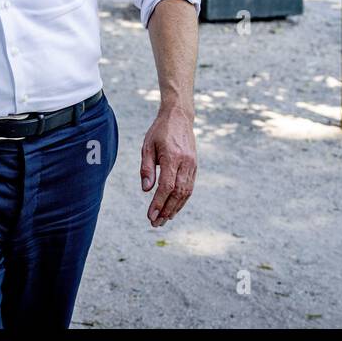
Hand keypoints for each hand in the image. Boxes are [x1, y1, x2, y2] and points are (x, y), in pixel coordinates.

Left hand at [140, 107, 196, 226]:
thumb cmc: (160, 131)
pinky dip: (182, 200)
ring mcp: (192, 164)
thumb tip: (146, 190)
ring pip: (186, 192)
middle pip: (178, 193)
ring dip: (175, 208)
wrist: (180, 117)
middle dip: (166, 210)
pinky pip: (190, 187)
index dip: (158, 203)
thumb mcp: (147, 146)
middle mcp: (186, 163)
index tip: (150, 216)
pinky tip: (173, 208)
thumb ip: (147, 168)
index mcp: (173, 157)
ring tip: (164, 220)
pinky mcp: (194, 165)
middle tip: (155, 223)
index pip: (167, 186)